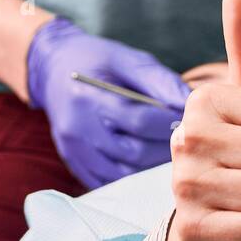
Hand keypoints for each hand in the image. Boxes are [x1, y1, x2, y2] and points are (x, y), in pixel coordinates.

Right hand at [26, 19, 189, 187]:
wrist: (52, 70)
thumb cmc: (95, 61)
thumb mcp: (125, 59)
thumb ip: (158, 79)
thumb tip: (188, 101)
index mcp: (89, 99)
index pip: (139, 121)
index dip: (168, 121)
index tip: (185, 115)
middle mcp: (78, 130)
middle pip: (134, 152)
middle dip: (164, 146)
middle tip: (181, 135)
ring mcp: (74, 151)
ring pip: (124, 173)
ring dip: (151, 163)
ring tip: (164, 145)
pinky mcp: (74, 164)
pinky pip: (110, 181)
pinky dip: (132, 173)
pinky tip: (143, 156)